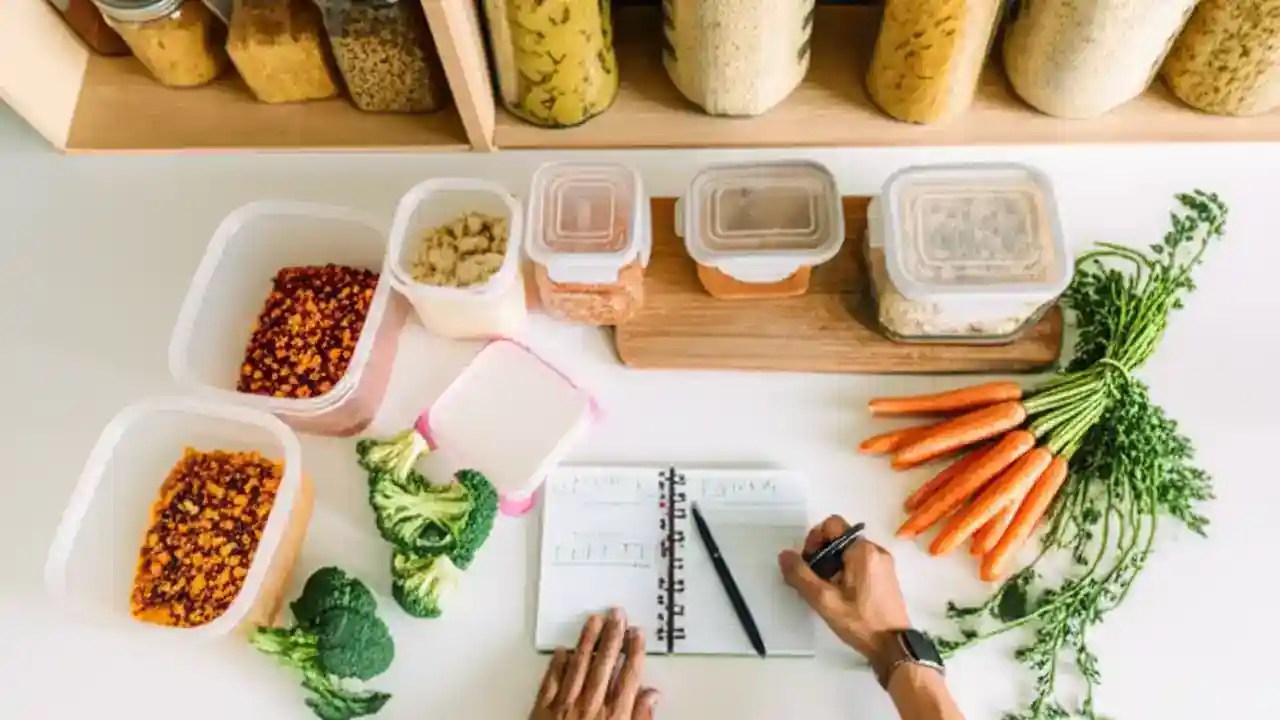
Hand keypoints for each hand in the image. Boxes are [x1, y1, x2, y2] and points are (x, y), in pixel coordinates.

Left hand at [530, 608, 659, 719]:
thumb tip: (652, 696)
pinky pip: (550, 680)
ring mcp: (564, 706)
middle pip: (605, 663)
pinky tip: (562, 650)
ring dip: (587, 640)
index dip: (634, 651)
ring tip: (593, 620)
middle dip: (613, 636)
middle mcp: (590, 706)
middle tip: (617, 614)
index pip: (628, 675)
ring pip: (578, 664)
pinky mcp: (541, 711)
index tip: (638, 633)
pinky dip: (557, 663)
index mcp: (614, 717)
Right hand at [778, 515, 910, 674]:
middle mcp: (876, 550)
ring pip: (849, 552)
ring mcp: (884, 563)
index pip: (831, 525)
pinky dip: (847, 571)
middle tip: (814, 580)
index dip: (814, 540)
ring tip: (827, 591)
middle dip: (821, 555)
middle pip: (839, 538)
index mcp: (863, 550)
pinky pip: (861, 563)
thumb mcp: (824, 600)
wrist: (893, 647)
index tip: (808, 564)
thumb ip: (801, 575)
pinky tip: (842, 595)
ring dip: (833, 565)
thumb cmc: (860, 622)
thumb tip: (784, 555)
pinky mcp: (887, 576)